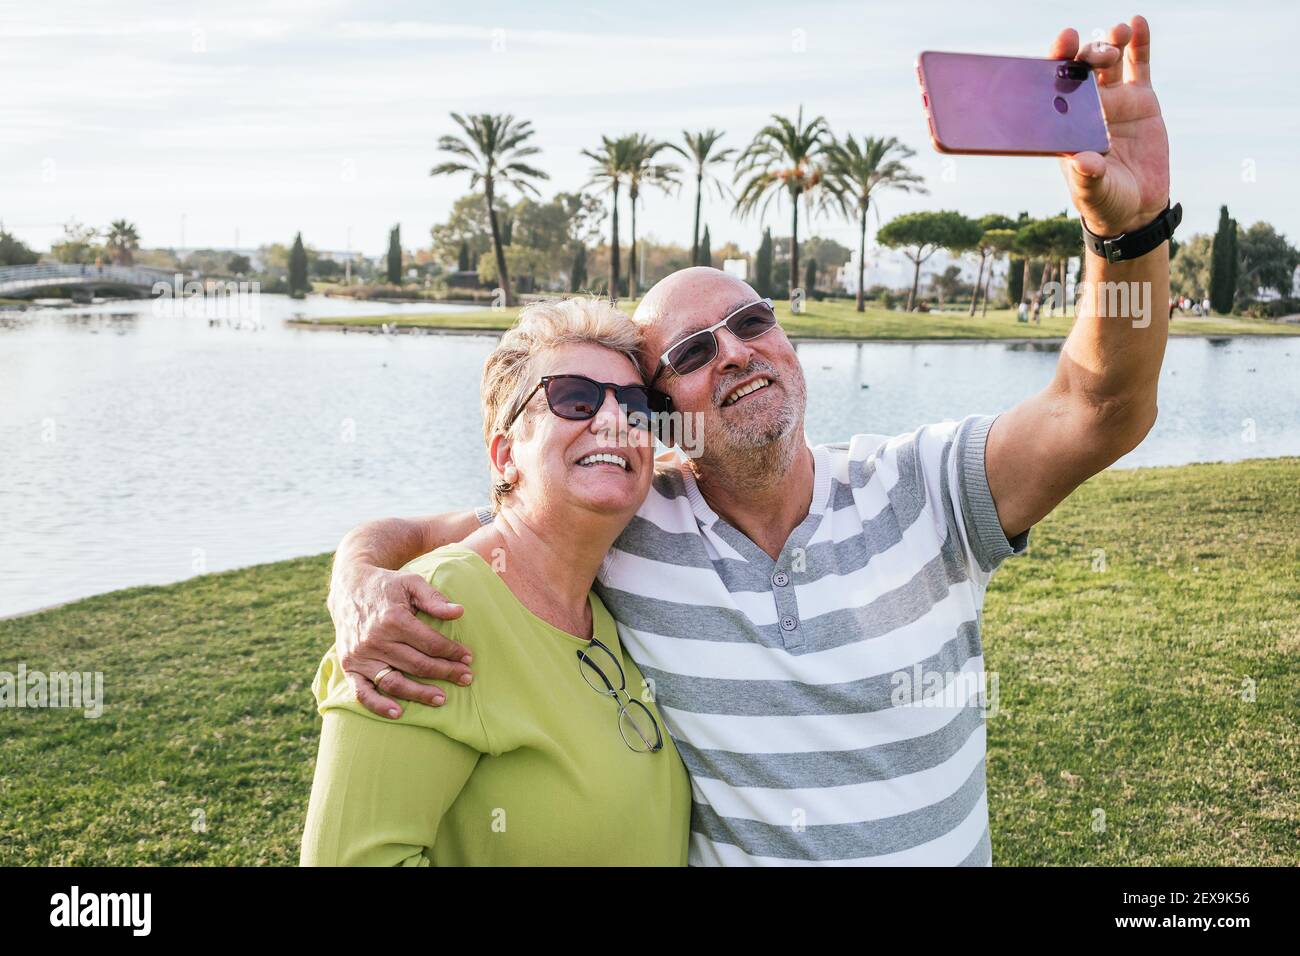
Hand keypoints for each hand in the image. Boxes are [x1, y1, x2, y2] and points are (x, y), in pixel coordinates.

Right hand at [327, 562, 471, 717]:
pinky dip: (378, 705)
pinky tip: (398, 713)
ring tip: (442, 698)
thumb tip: (459, 612)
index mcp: (393, 619)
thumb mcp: (411, 583)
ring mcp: (361, 656)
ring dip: (420, 694)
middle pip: (417, 664)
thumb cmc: (387, 586)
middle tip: (466, 678)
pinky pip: (362, 692)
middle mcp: (375, 640)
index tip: (468, 657)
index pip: (430, 643)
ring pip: (394, 682)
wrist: (348, 587)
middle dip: (445, 672)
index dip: (452, 652)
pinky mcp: (349, 666)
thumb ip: (434, 599)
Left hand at [1052, 15, 1169, 235]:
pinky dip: (1139, 43)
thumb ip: (1088, 178)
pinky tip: (1138, 23)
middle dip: (1085, 52)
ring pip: (1108, 62)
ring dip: (1109, 42)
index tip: (1063, 43)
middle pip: (1081, 69)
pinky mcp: (1141, 100)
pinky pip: (1139, 65)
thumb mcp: (1094, 193)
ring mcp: (1115, 100)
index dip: (1056, 62)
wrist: (1136, 208)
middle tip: (1096, 49)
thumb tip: (1084, 163)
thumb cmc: (1104, 201)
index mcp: (1065, 125)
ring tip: (1118, 34)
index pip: (1054, 88)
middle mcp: (1086, 107)